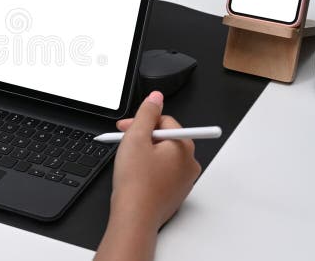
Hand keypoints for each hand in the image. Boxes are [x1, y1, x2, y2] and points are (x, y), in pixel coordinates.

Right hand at [109, 91, 200, 229]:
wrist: (135, 217)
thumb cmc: (136, 182)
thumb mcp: (136, 137)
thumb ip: (146, 113)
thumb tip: (156, 98)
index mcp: (184, 146)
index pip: (164, 121)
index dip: (141, 122)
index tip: (125, 128)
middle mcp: (189, 163)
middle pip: (165, 138)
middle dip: (143, 138)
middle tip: (124, 144)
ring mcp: (184, 180)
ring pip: (163, 156)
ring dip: (145, 154)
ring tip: (129, 162)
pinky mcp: (175, 193)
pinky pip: (162, 173)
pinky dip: (149, 170)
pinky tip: (135, 176)